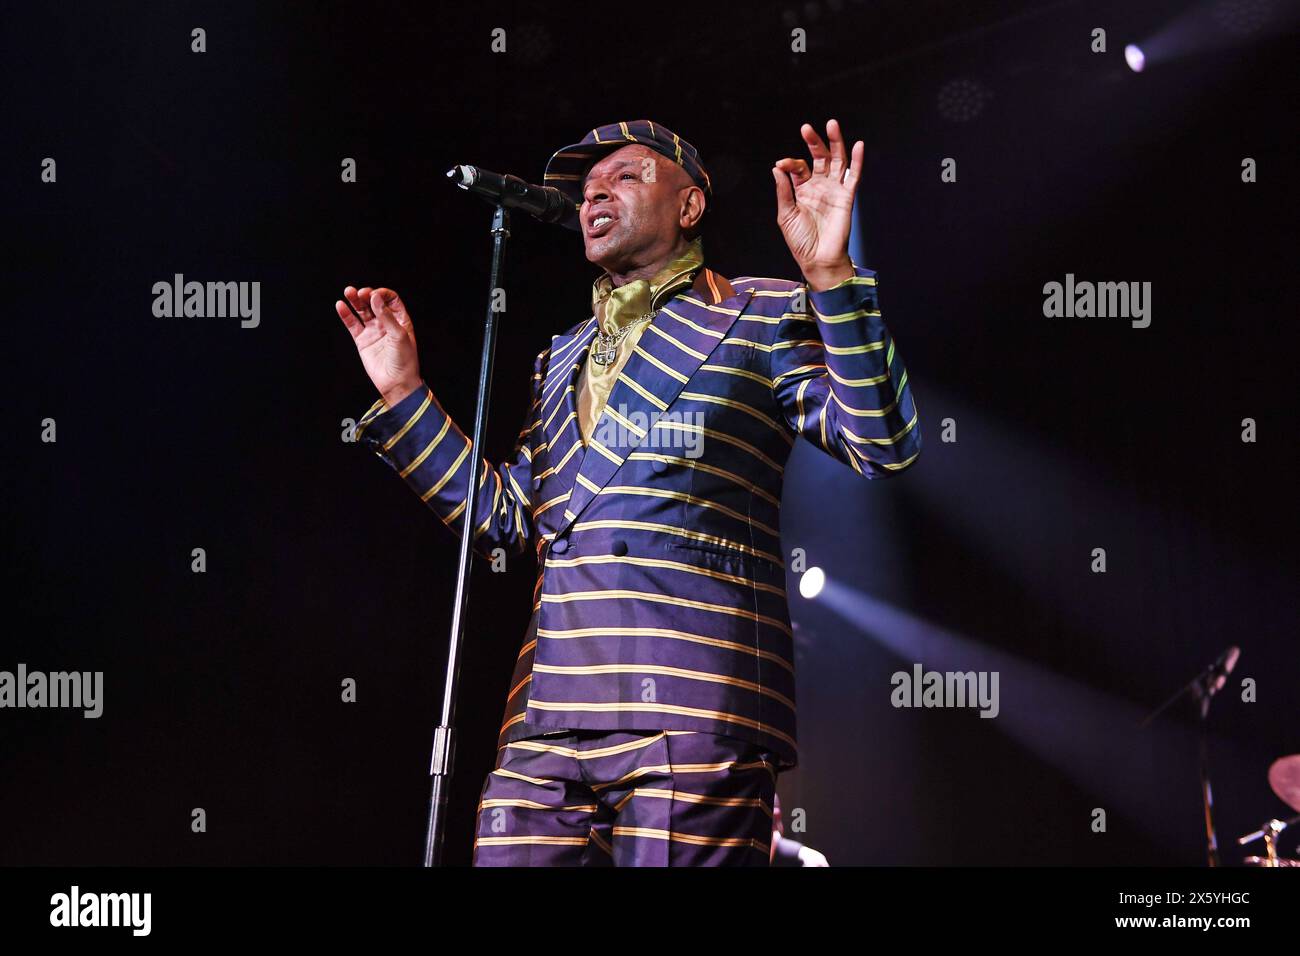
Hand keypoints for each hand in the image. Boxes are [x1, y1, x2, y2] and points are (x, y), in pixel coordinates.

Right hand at [335, 286, 421, 407]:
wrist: (396, 382)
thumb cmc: (404, 360)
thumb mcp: (399, 335)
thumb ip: (386, 316)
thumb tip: (374, 297)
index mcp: (400, 320)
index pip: (391, 300)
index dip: (382, 294)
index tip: (374, 294)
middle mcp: (386, 323)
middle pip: (374, 303)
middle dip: (366, 295)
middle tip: (360, 293)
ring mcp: (373, 331)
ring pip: (362, 311)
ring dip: (355, 301)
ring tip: (348, 292)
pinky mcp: (362, 340)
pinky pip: (352, 324)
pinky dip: (346, 314)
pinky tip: (340, 306)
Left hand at [772, 119, 862, 290]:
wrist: (818, 259)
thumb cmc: (801, 241)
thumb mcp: (785, 215)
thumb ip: (783, 191)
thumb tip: (777, 168)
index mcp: (802, 190)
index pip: (798, 168)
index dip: (790, 163)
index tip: (781, 164)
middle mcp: (819, 186)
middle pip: (819, 158)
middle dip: (814, 142)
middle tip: (807, 128)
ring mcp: (834, 190)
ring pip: (837, 161)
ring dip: (835, 143)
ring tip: (832, 125)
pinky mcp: (847, 197)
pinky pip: (854, 176)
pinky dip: (857, 161)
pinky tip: (857, 145)